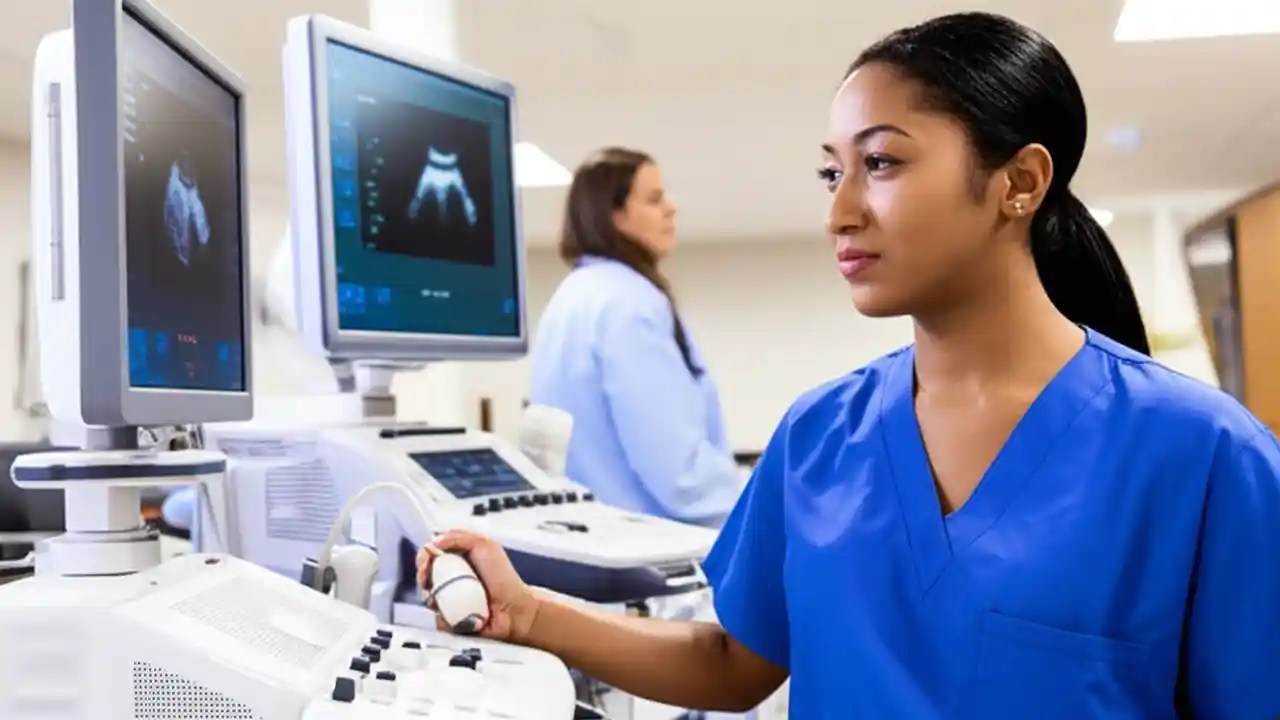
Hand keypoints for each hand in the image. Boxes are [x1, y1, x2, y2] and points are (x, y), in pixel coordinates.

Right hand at [416, 529, 539, 642]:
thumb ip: (459, 537)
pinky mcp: (452, 619)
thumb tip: (434, 542)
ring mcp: (451, 599)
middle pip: (424, 576)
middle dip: (423, 577)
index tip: (425, 562)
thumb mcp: (484, 545)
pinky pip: (437, 619)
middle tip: (428, 581)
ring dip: (432, 598)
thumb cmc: (503, 577)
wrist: (513, 609)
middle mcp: (452, 578)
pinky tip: (454, 615)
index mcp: (458, 559)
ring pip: (428, 598)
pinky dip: (443, 617)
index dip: (424, 557)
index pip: (431, 554)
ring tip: (443, 599)